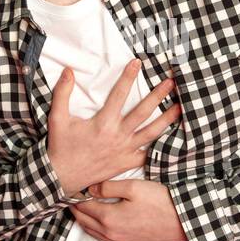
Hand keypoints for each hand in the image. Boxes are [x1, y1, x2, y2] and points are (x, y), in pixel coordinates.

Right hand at [47, 59, 179, 196]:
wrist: (62, 177)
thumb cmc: (61, 147)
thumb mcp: (58, 118)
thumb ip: (63, 93)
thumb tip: (68, 71)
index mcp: (103, 123)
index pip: (119, 94)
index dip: (128, 77)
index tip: (138, 63)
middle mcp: (118, 136)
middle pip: (143, 112)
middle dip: (159, 95)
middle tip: (172, 82)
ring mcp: (125, 151)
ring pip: (152, 133)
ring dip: (167, 119)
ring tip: (181, 108)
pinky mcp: (127, 163)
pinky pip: (147, 155)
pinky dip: (160, 148)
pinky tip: (171, 139)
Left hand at [68, 178, 188, 240]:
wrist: (184, 222)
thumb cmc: (161, 202)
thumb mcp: (134, 187)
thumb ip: (109, 187)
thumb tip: (91, 189)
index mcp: (109, 218)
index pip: (83, 207)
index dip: (75, 196)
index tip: (71, 187)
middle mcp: (111, 233)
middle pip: (84, 221)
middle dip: (75, 209)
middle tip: (70, 197)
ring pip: (92, 232)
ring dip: (83, 220)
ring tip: (79, 208)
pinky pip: (103, 239)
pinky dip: (94, 229)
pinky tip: (96, 223)